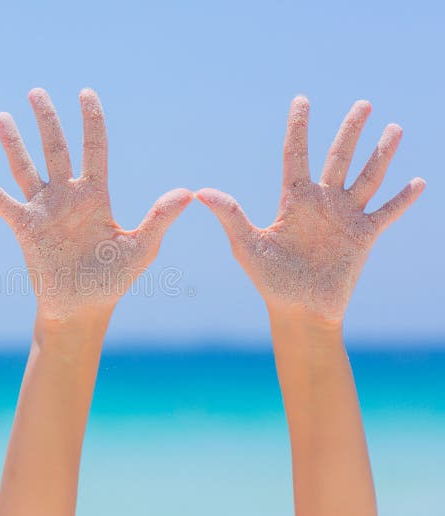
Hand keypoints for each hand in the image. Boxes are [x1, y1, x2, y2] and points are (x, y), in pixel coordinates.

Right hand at [0, 88, 191, 319]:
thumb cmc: (113, 280)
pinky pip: (1, 202)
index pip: (94, 149)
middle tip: (37, 92)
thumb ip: (159, 219)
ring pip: (26, 168)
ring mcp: (43, 210)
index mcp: (96, 196)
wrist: (83, 309)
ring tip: (2, 116)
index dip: (91, 121)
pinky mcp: (24, 228)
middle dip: (47, 121)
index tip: (85, 93)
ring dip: (14, 143)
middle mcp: (67, 196)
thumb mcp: (141, 248)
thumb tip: (186, 193)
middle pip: (57, 149)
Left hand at [196, 96, 424, 323]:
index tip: (301, 100)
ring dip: (381, 154)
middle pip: (339, 158)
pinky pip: (387, 213)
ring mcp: (345, 218)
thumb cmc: (270, 280)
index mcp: (294, 201)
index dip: (298, 128)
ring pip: (367, 177)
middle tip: (363, 104)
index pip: (295, 155)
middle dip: (351, 131)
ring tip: (394, 128)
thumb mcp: (247, 245)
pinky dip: (402, 199)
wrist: (299, 311)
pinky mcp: (364, 236)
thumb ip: (230, 216)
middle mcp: (321, 203)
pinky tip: (418, 181)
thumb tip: (201, 192)